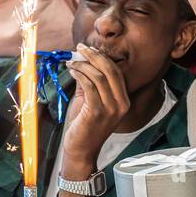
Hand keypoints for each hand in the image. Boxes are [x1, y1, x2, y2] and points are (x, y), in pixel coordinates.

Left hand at [59, 44, 130, 181]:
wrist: (81, 150)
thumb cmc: (85, 125)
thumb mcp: (90, 100)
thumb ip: (89, 82)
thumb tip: (82, 59)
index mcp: (123, 100)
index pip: (116, 71)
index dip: (102, 57)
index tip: (89, 48)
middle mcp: (121, 104)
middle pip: (110, 70)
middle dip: (94, 55)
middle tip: (80, 47)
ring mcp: (110, 109)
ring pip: (99, 77)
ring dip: (83, 65)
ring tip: (72, 62)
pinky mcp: (97, 113)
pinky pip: (89, 87)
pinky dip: (80, 75)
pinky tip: (72, 71)